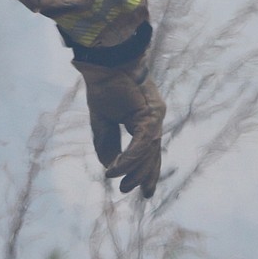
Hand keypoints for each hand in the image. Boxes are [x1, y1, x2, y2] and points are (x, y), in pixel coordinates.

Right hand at [75, 54, 165, 196]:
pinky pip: (143, 143)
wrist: (105, 63)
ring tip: (123, 186)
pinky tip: (117, 170)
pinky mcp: (151, 114)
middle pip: (154, 153)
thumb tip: (111, 168)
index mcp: (144, 119)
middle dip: (148, 176)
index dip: (146, 169)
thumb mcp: (102, 122)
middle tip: (143, 195)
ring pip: (149, 151)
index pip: (149, 150)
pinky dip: (131, 158)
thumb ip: (107, 145)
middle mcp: (154, 119)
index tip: (143, 190)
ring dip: (135, 171)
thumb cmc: (104, 86)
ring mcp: (155, 116)